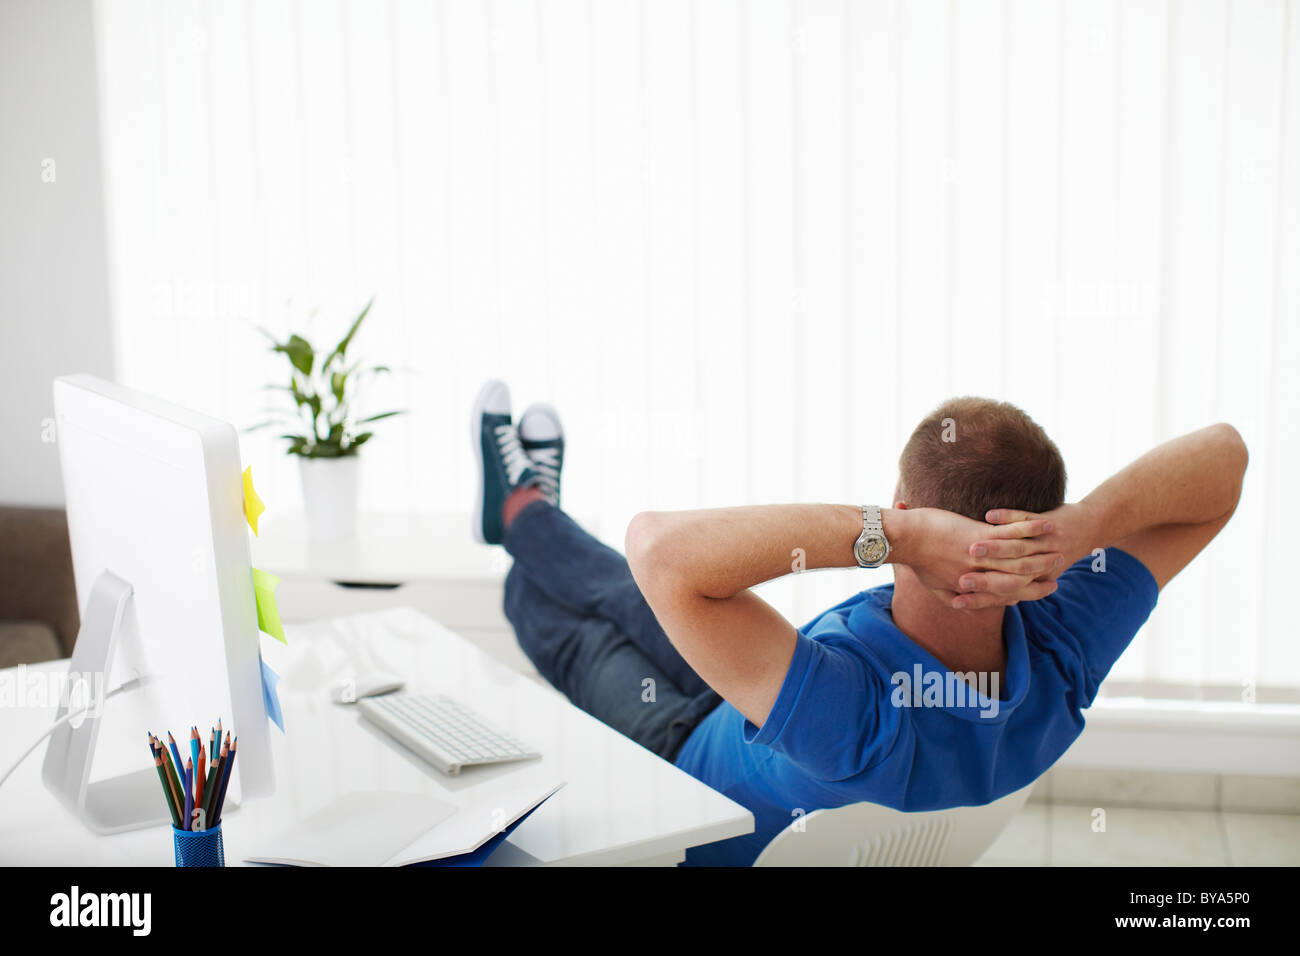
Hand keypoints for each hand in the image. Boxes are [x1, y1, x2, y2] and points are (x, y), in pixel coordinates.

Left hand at [900, 507, 1063, 610]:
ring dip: (1042, 554)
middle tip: (1060, 569)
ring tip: (1060, 548)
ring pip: (1021, 558)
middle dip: (1042, 575)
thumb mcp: (935, 588)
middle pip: (1021, 578)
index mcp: (974, 587)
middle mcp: (982, 574)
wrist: (906, 539)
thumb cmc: (917, 561)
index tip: (1046, 588)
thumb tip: (965, 605)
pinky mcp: (980, 535)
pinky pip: (1012, 533)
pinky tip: (1047, 526)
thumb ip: (954, 597)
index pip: (1009, 594)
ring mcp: (983, 555)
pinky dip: (1031, 530)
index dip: (1030, 592)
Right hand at [956, 503, 1093, 608]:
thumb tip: (992, 602)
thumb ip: (1012, 587)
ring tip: (970, 547)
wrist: (1088, 528)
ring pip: (1015, 549)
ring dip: (993, 549)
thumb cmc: (1055, 551)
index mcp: (1033, 581)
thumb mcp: (1037, 574)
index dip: (979, 598)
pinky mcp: (1049, 524)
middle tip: (959, 579)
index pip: (1001, 594)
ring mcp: (1045, 545)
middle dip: (981, 578)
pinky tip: (989, 514)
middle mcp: (1040, 567)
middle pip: (1006, 576)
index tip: (957, 601)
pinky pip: (1025, 520)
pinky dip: (1007, 517)